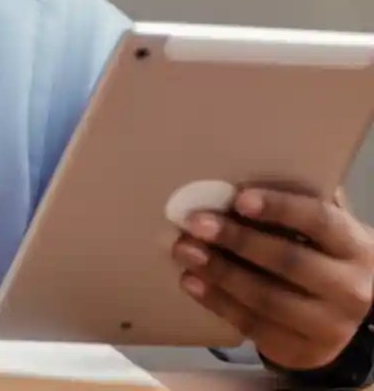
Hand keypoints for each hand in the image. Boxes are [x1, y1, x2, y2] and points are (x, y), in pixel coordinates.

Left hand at [171, 187, 373, 370]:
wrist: (341, 315)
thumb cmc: (321, 257)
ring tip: (185, 250)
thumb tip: (231, 189)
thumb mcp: (321, 234)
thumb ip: (292, 212)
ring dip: (219, 272)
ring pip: (267, 298)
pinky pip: (253, 326)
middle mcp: (352, 289)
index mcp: (356, 247)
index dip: (280, 207)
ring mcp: (330, 326)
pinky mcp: (303, 352)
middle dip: (238, 240)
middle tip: (196, 224)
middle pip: (289, 261)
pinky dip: (217, 301)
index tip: (238, 198)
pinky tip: (191, 281)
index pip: (320, 221)